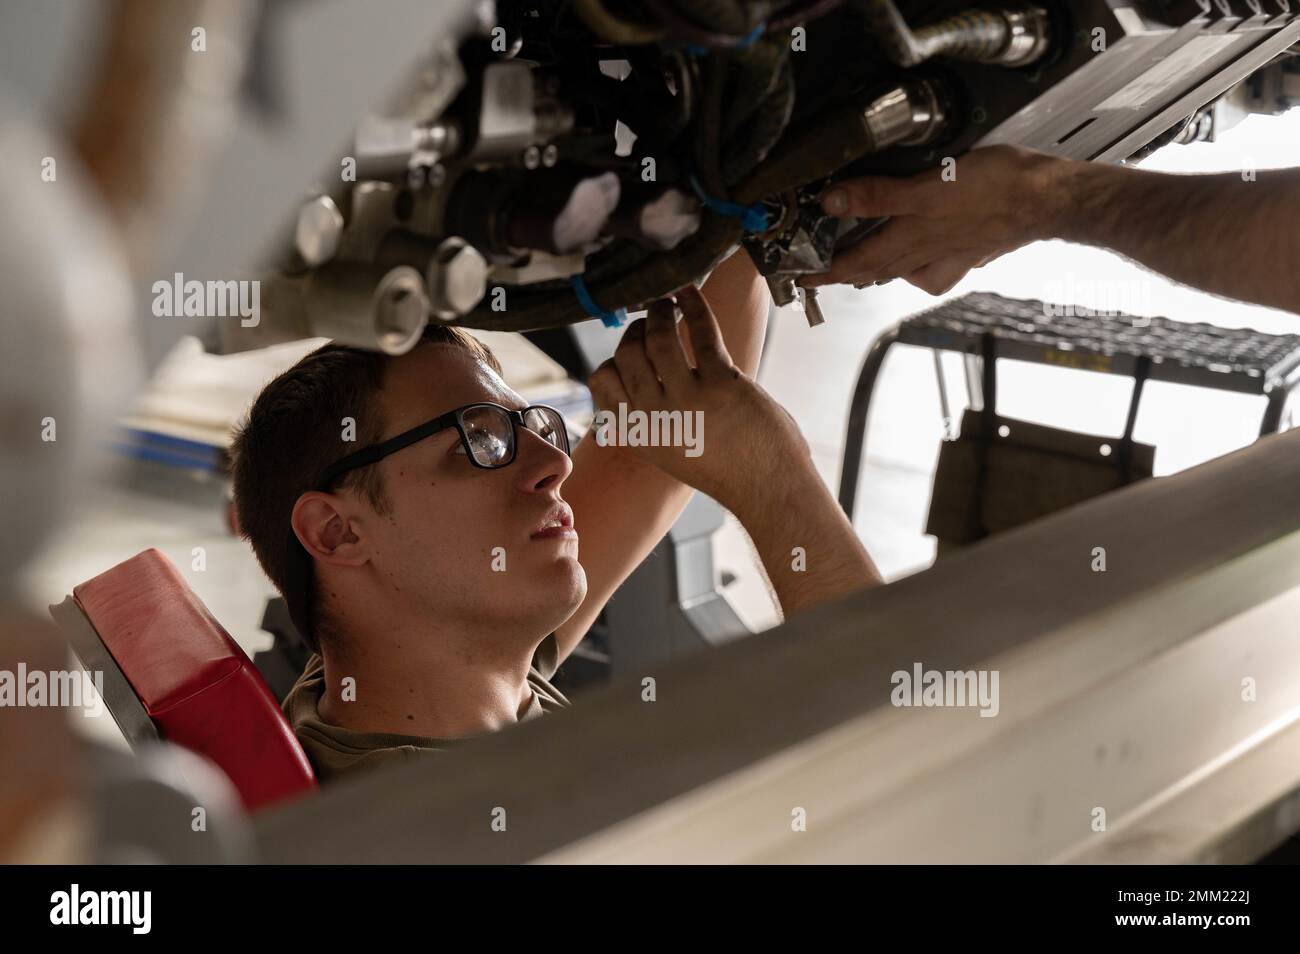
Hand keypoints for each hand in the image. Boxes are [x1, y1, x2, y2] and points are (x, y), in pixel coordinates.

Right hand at [586, 285, 809, 504]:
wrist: (766, 489)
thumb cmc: (725, 468)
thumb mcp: (670, 452)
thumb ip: (650, 420)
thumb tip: (636, 379)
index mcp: (639, 433)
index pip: (602, 382)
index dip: (614, 358)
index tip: (631, 348)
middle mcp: (656, 415)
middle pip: (627, 354)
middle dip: (636, 329)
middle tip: (651, 319)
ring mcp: (688, 398)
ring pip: (657, 338)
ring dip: (660, 312)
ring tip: (668, 304)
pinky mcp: (722, 382)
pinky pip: (700, 331)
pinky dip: (694, 306)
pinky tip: (690, 295)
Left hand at [802, 145, 1075, 294]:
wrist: (1047, 199)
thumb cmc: (993, 190)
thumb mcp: (926, 187)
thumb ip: (877, 197)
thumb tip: (833, 202)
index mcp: (908, 242)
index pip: (852, 265)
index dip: (823, 273)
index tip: (798, 281)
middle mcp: (923, 256)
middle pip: (873, 271)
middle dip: (844, 273)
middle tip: (820, 276)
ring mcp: (947, 257)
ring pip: (902, 269)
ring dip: (879, 269)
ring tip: (859, 267)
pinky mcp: (968, 251)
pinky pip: (933, 266)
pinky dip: (920, 265)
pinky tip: (920, 258)